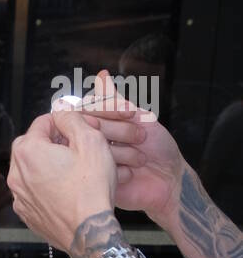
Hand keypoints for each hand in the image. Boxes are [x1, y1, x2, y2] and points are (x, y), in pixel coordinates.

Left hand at [7, 108, 116, 253]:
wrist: (89, 232)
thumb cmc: (91, 190)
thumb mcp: (91, 140)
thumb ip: (72, 119)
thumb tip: (62, 113)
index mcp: (28, 151)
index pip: (41, 122)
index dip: (62, 122)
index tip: (74, 128)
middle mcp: (17, 174)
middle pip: (31, 145)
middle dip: (51, 143)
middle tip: (72, 148)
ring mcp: (19, 197)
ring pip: (31, 170)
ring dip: (47, 165)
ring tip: (71, 170)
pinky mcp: (26, 214)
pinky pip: (33, 192)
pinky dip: (45, 187)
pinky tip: (65, 190)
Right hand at [77, 69, 184, 227]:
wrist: (169, 180)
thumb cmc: (159, 148)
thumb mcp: (141, 118)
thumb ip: (117, 101)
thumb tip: (101, 74)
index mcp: (102, 126)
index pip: (89, 109)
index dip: (107, 109)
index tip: (131, 114)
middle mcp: (94, 143)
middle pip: (88, 127)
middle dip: (117, 130)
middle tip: (141, 139)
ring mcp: (93, 163)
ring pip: (91, 149)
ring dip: (121, 151)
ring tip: (141, 158)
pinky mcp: (96, 182)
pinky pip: (96, 170)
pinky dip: (118, 169)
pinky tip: (132, 173)